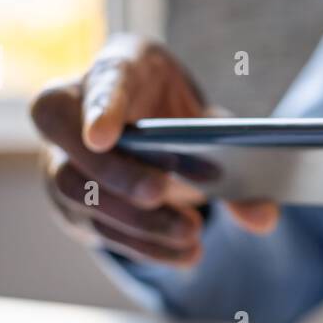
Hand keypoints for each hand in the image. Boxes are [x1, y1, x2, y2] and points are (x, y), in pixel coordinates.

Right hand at [30, 34, 277, 267]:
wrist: (140, 122)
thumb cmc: (171, 109)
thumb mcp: (208, 119)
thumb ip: (236, 158)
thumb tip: (264, 215)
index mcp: (116, 69)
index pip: (99, 81)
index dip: (100, 108)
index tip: (104, 136)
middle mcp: (70, 112)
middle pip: (68, 144)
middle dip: (115, 174)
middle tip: (160, 192)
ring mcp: (58, 160)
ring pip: (76, 194)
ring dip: (136, 220)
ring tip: (190, 232)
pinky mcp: (70, 204)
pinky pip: (97, 228)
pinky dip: (143, 244)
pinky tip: (182, 253)